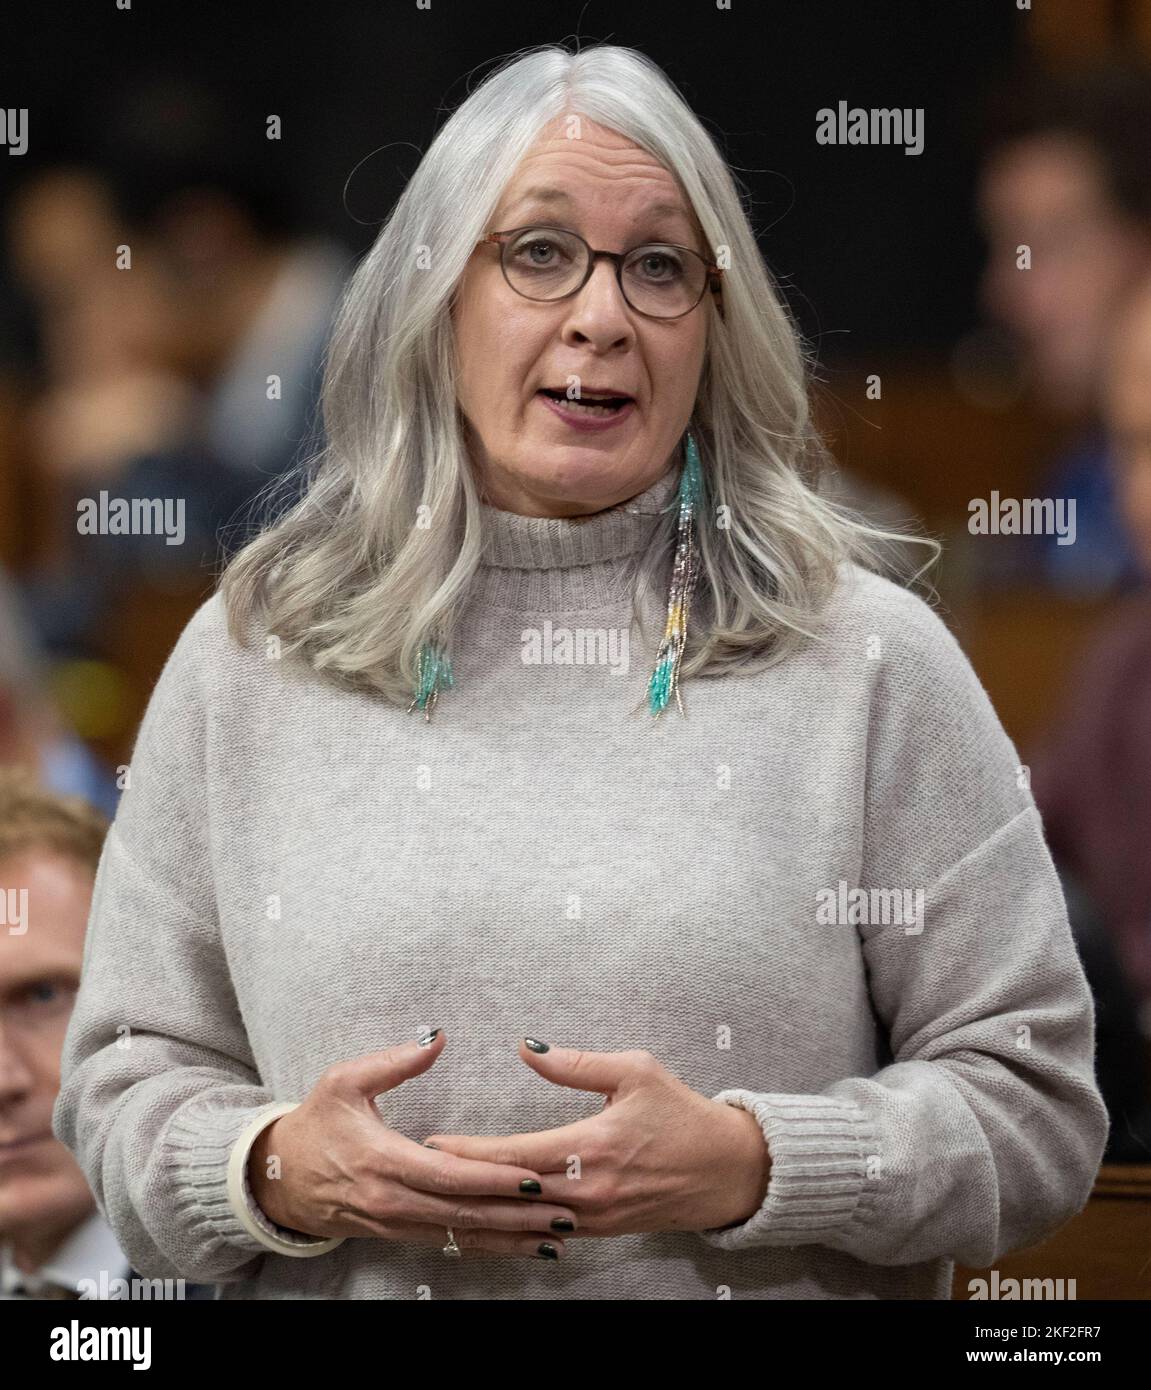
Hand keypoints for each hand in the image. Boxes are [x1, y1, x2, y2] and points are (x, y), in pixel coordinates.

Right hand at [248, 1031, 578, 1260]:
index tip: (533, 1175)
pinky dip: (490, 1246)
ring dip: (512, 1238)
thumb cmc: (314, 1124)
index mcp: (383, 1161)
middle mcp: (393, 1201)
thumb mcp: (343, 1081)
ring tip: (559, 1236)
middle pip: (465, 1214)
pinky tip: (523, 1246)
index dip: (493, 1178)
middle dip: (518, 1215)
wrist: (277, 1180)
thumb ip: (392, 1061)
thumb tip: (437, 1037)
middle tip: (565, 1211)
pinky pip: (451, 1244)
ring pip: (462, 1236)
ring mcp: (396, 1224)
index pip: (449, 1176)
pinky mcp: (400, 1234)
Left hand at [423, 1041, 771, 1236]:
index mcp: (594, 1147)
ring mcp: (597, 1217)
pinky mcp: (604, 1229)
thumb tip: (526, 1046)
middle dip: (464, 1183)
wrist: (728, 1170)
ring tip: (444, 1192)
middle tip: (420, 1171)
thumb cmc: (682, 1114)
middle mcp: (590, 1191)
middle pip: (511, 1191)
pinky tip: (490, 1215)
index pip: (516, 1153)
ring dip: (484, 1206)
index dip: (471, 1152)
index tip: (434, 1143)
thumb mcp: (635, 1071)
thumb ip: (576, 1063)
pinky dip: (515, 1222)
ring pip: (526, 1217)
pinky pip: (548, 1230)